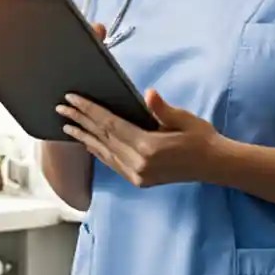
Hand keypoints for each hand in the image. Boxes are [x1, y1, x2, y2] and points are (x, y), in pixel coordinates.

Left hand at [56, 82, 221, 187]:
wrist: (214, 166)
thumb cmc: (200, 137)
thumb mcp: (184, 119)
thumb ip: (162, 109)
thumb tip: (148, 94)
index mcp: (148, 148)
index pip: (111, 125)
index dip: (90, 110)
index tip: (73, 99)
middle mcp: (138, 165)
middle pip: (102, 138)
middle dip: (80, 121)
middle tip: (61, 107)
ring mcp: (137, 175)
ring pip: (103, 152)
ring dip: (84, 137)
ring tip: (66, 124)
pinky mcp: (138, 180)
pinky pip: (111, 162)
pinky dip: (97, 150)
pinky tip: (87, 142)